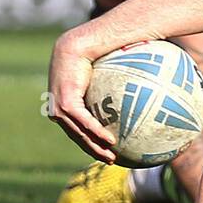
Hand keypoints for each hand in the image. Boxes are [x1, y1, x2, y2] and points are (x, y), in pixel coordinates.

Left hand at [47, 34, 115, 161]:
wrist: (78, 43)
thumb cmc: (95, 52)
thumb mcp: (106, 70)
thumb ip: (118, 82)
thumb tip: (144, 86)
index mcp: (65, 101)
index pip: (75, 126)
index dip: (89, 139)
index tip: (105, 148)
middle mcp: (58, 107)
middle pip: (76, 135)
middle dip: (93, 149)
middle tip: (110, 159)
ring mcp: (60, 107)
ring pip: (78, 133)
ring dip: (94, 147)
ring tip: (111, 157)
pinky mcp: (66, 104)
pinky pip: (83, 123)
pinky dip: (95, 132)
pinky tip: (110, 141)